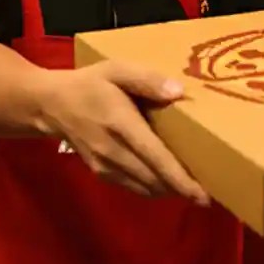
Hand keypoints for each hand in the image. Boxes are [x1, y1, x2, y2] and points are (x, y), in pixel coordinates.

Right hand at [33, 60, 208, 204]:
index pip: (156, 157)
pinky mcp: (101, 173)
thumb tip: (178, 91)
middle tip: (211, 191)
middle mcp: (112, 150)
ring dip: (170, 191)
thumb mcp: (117, 69)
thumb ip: (148, 79)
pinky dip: (153, 188)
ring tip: (195, 189)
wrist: (51, 104)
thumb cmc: (90, 84)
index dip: (180, 178)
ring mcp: (105, 165)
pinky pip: (132, 187)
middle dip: (183, 189)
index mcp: (120, 123)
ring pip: (144, 187)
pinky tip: (169, 183)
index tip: (204, 193)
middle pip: (154, 179)